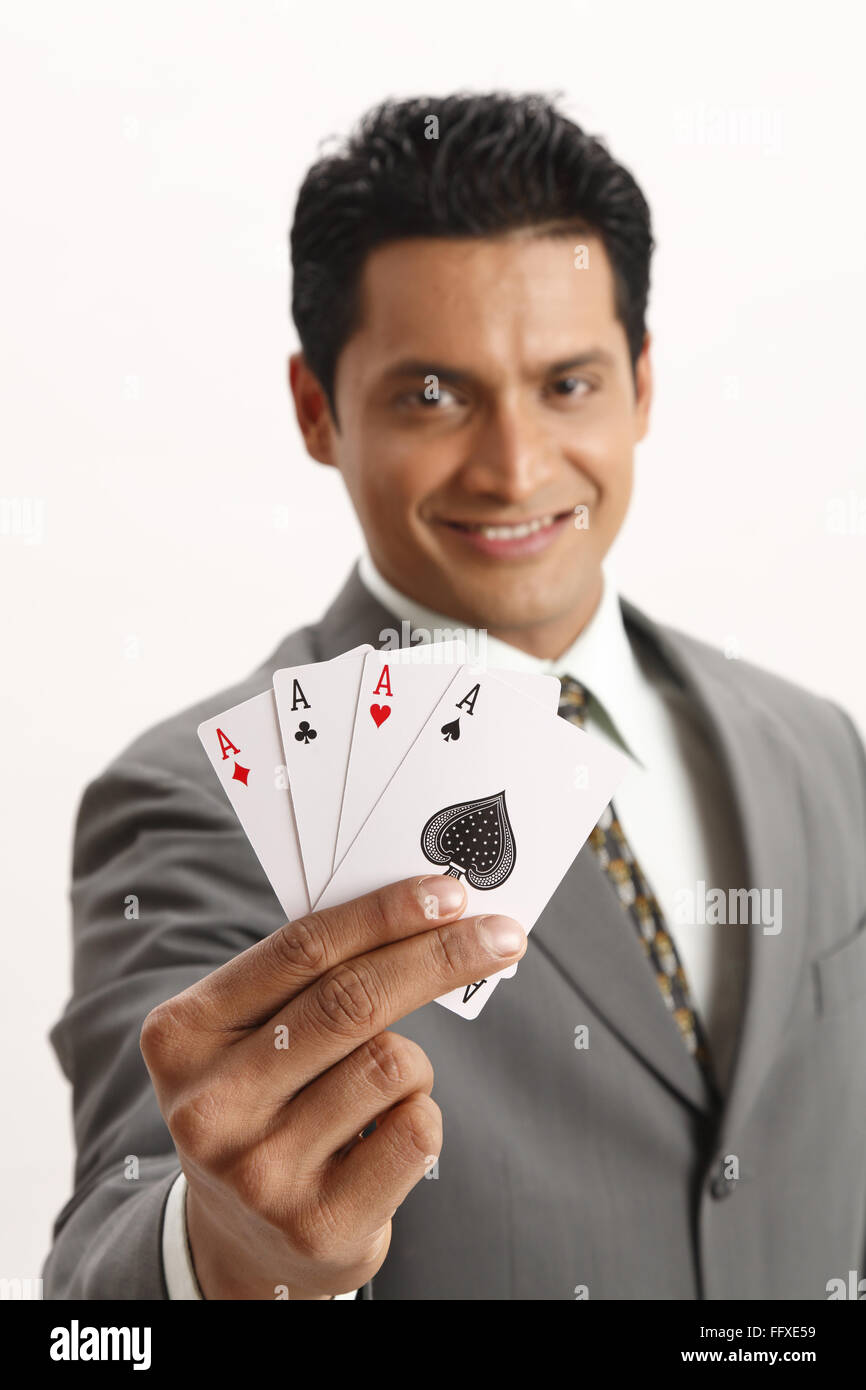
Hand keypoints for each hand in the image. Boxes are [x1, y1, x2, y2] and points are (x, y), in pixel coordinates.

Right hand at [140, 874, 525, 1298]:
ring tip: (382, 1090)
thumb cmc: (266, 1104)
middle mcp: (211, 1103)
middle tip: (501, 935)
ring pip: (393, 1063)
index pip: (302, 949)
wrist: (247, 1243)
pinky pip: (417, 1128)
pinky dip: (421, 1117)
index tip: (449, 892)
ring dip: (413, 1062)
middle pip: (354, 1000)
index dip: (384, 913)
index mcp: (183, 1033)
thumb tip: (426, 912)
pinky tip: (383, 1138)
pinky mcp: (317, 1224)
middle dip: (440, 957)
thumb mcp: (252, 1038)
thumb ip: (308, 980)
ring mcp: (259, 1170)